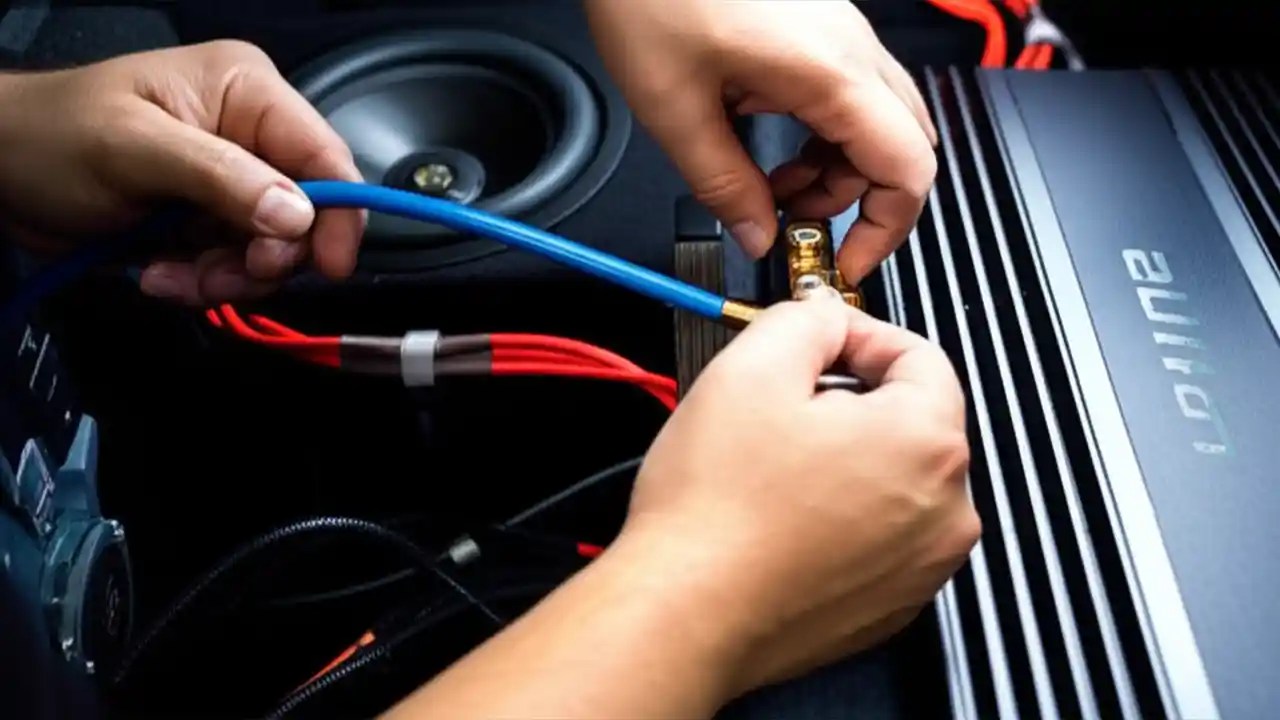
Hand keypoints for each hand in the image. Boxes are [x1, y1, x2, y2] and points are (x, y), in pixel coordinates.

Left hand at [0, 41, 362, 304]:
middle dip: (266, 256)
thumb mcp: (134, 150)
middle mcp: (251, 136)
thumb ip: (221, 177)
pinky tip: (162, 273)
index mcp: (246, 93)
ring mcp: (234, 182)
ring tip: (177, 275)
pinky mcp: (213, 221)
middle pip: (309, 214)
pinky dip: (205, 282)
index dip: (338, 214)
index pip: (325, 155)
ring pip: (275, 251)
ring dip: (228, 277)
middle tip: (223, 271)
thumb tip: (296, 213)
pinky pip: (238, 267)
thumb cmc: (51, 136)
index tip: (327, 265)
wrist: (1, 172)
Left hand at [585, 0, 936, 282]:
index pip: (907, 169)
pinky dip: (823, 135)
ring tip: (772, 189)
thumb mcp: (674, 108)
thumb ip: (723, 185)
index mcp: (829, 71)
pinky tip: (772, 145)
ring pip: (877, 123)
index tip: (846, 263)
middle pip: (903, 147)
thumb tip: (756, 236)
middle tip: (800, 228)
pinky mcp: (820, 28)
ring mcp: (841, 33)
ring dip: (836, 170)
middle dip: (858, 202)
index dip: (886, 231)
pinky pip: (848, 95)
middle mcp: (851, 47)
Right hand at [623, 298, 977, 694]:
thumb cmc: (715, 511)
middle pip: (910, 419)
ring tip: (774, 472)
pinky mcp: (893, 606)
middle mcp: (946, 510)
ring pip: (894, 479)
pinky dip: (841, 518)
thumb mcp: (752, 367)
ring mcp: (923, 567)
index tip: (814, 346)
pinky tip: (783, 519)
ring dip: (845, 462)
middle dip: (849, 402)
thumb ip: (807, 318)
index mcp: (927, 442)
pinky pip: (880, 536)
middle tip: (779, 412)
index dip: (856, 337)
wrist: (684, 613)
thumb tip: (826, 315)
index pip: (919, 354)